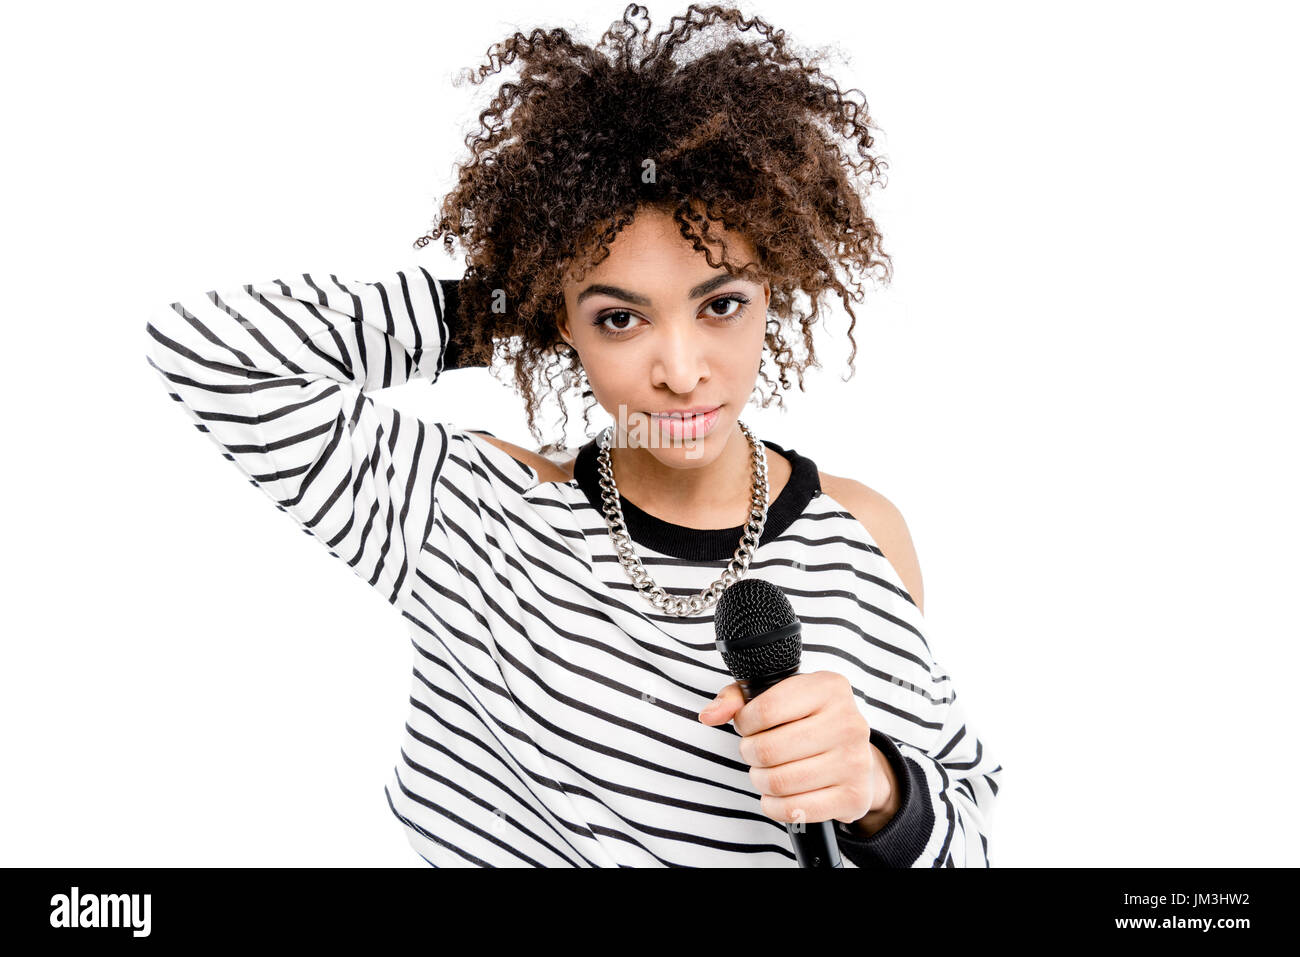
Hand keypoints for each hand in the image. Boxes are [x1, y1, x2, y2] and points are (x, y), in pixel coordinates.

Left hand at [698, 671, 895, 830]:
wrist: (856, 757)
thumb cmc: (807, 721)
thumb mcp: (778, 695)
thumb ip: (737, 698)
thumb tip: (709, 715)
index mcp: (829, 687)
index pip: (766, 708)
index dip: (745, 722)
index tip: (748, 726)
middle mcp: (848, 722)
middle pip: (768, 749)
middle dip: (749, 754)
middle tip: (754, 751)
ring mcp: (854, 761)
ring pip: (778, 781)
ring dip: (760, 780)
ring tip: (766, 771)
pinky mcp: (852, 796)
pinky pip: (793, 809)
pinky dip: (773, 806)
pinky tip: (777, 794)